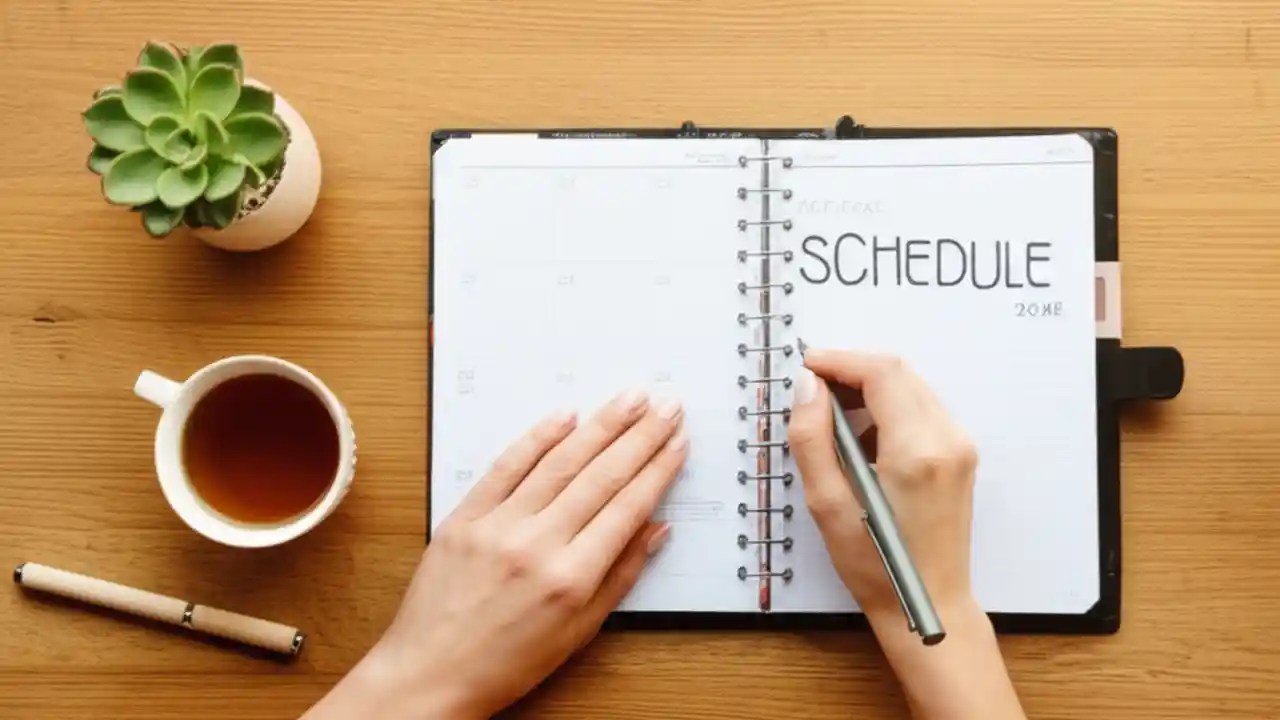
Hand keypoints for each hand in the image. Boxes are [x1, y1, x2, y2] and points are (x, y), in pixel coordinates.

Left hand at [304, 390, 686, 719]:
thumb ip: (620, 575)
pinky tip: (565, 415)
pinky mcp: (464, 518)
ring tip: (630, 398)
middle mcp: (537, 545)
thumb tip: (656, 528)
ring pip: (560, 463)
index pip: (627, 508)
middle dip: (641, 436)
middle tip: (667, 405)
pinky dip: (537, 437)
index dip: (658, 470)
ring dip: (600, 425)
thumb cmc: (506, 664)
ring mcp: (498, 526)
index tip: (678, 442)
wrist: (430, 675)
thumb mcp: (579, 633)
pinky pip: (506, 467)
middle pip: (601, 476)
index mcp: (571, 578)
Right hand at [788, 348, 1025, 719]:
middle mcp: (947, 438)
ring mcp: (960, 446)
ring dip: (869, 389)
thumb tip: (806, 386)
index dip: (838, 361)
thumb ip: (812, 439)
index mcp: (917, 450)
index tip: (804, 369)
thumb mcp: (828, 505)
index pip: (881, 373)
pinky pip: (921, 409)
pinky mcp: (960, 455)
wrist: (929, 605)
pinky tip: (861, 439)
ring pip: (911, 387)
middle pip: (898, 373)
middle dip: (851, 372)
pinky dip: (888, 408)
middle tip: (811, 393)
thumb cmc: (875, 566)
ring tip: (831, 419)